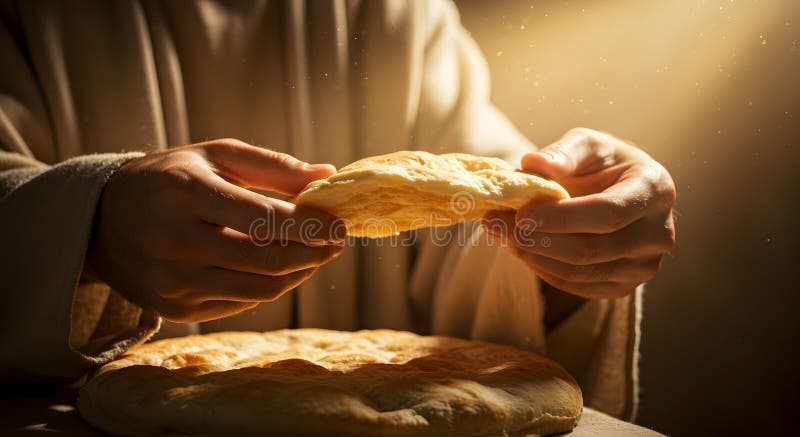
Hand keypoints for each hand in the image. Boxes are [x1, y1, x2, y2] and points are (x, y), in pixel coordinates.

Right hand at [86, 139, 344, 321]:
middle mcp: (174, 241)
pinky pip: (241, 304)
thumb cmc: (168, 178)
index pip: (263, 219)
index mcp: (185, 193)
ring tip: (314, 254)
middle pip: (267, 261)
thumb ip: (271, 165)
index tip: (340, 224)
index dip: (310, 226)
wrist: (101, 221)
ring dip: (298, 274)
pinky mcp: (175, 309)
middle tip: (337, 242)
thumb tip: (327, 173)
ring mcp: (173, 281)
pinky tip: (279, 268)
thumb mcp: (214, 155)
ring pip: (260, 290)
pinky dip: (269, 286)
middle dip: (314, 254)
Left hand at [485, 128, 675, 298]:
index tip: (520, 214)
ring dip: (531, 255)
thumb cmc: (602, 164)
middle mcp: (658, 233)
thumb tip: (534, 164)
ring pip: (579, 272)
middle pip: (590, 249)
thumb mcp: (587, 145)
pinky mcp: (623, 286)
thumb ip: (563, 153)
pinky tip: (519, 248)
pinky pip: (576, 285)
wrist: (621, 193)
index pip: (607, 213)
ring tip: (498, 233)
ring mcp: (643, 266)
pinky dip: (541, 268)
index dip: (561, 218)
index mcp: (654, 189)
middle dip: (535, 239)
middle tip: (493, 222)